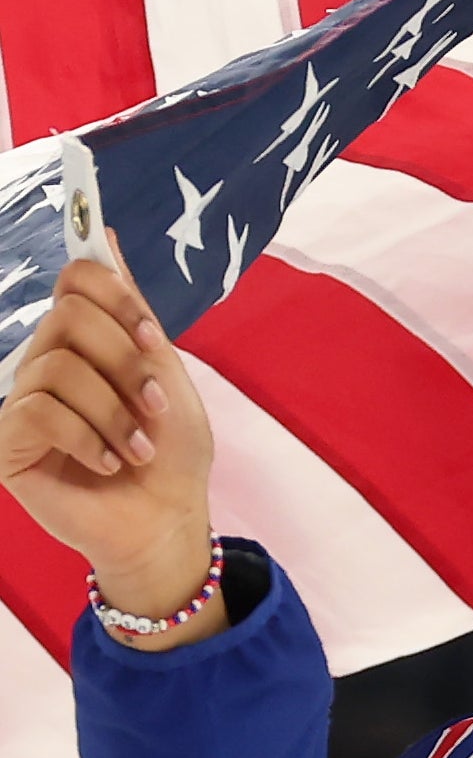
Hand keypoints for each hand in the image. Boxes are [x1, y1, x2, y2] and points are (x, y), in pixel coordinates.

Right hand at [0, 244, 220, 641]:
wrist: (167, 522)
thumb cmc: (171, 455)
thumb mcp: (165, 375)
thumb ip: (132, 311)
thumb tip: (103, 235)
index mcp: (85, 342)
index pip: (74, 279)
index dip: (114, 297)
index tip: (151, 338)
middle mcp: (46, 362)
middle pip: (68, 317)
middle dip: (124, 363)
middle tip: (156, 408)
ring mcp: (24, 401)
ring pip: (58, 367)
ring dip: (114, 412)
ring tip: (138, 449)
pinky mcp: (8, 442)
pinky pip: (39, 411)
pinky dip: (86, 438)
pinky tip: (108, 463)